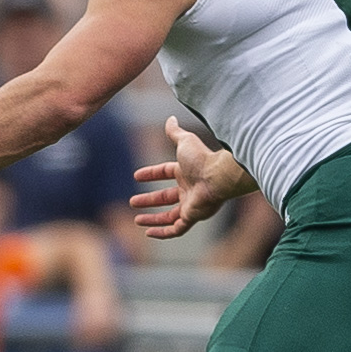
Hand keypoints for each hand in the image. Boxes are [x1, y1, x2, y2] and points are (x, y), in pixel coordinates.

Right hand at [131, 116, 245, 239]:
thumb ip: (175, 132)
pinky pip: (176, 229)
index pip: (166, 173)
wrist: (218, 176)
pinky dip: (162, 232)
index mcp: (186, 172)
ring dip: (153, 218)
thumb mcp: (184, 141)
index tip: (136, 176)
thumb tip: (170, 118)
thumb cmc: (202, 159)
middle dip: (149, 200)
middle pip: (166, 197)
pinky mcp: (192, 217)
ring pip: (169, 216)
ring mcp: (191, 205)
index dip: (151, 174)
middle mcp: (189, 190)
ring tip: (137, 220)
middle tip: (132, 202)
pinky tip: (148, 233)